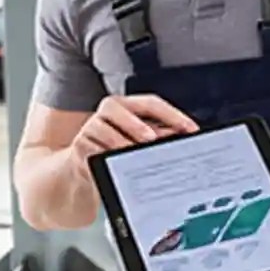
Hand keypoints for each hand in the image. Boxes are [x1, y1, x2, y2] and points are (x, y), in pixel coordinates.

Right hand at [69, 95, 198, 177]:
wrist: (85, 168)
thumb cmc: (118, 151)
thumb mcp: (140, 141)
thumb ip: (158, 137)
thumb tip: (178, 137)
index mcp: (127, 106)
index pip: (150, 103)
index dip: (172, 114)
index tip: (190, 129)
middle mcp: (107, 112)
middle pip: (119, 109)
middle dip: (136, 124)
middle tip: (152, 138)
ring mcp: (90, 127)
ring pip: (105, 130)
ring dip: (121, 144)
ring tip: (134, 155)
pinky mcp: (79, 146)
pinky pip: (92, 149)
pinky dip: (104, 156)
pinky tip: (114, 163)